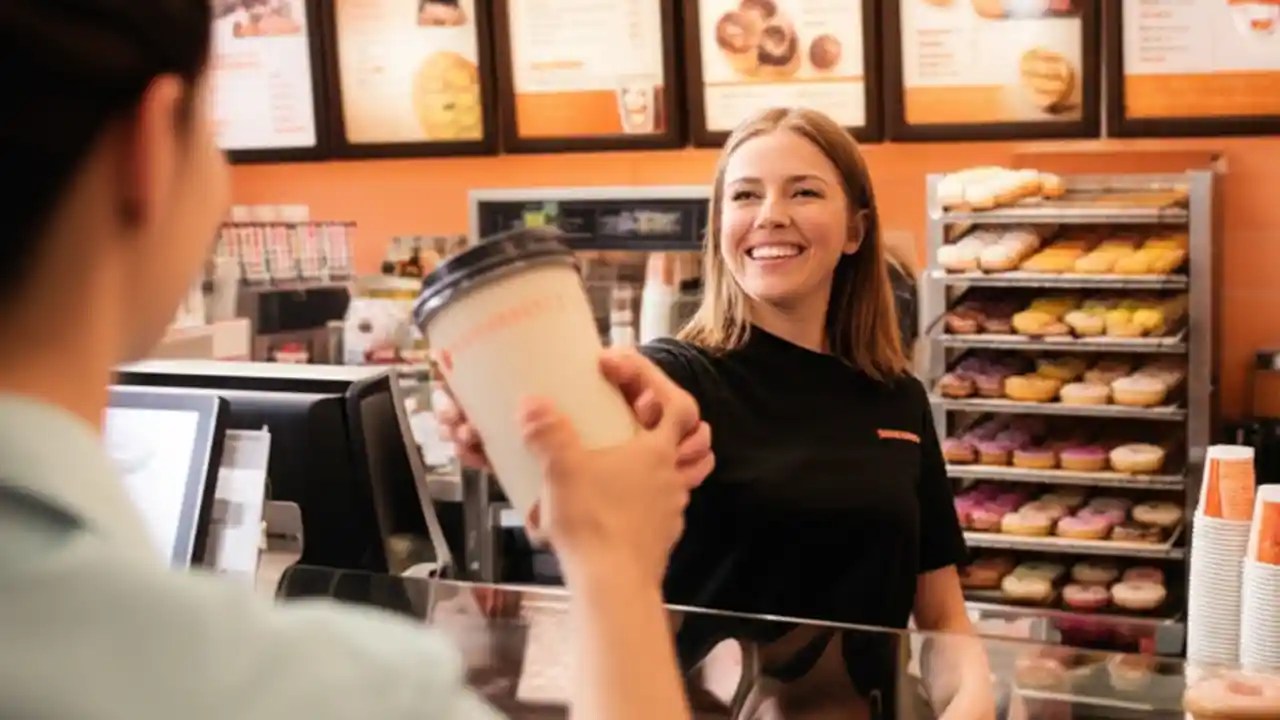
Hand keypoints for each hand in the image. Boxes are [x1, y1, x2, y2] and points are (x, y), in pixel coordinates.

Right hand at [518, 349, 713, 583]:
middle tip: (629, 409)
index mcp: (656, 453)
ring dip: (653, 458)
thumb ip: (547, 434)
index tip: (622, 371)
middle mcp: (672, 478)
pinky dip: (642, 495)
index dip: (653, 381)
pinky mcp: (660, 537)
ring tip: (620, 454)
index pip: (678, 404)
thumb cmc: (594, 525)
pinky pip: (659, 505)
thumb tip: (531, 403)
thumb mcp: (562, 471)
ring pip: (676, 472)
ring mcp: (670, 510)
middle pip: (686, 438)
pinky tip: (614, 499)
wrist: (613, 587)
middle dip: (658, 419)